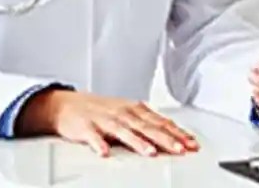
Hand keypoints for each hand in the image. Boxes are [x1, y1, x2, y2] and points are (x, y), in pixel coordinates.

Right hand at [17, 89, 198, 157]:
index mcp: (134, 110)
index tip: (191, 143)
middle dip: (165, 139)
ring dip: (137, 142)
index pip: (160, 122)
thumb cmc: (101, 110)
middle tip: (180, 149)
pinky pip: (93, 137)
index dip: (177, 133)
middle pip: (147, 127)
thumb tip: (172, 133)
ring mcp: (104, 120)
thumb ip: (147, 123)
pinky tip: (104, 153)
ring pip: (123, 132)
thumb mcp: (127, 113)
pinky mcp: (86, 128)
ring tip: (150, 152)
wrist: (68, 104)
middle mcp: (122, 113)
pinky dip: (99, 144)